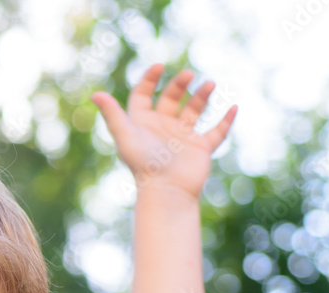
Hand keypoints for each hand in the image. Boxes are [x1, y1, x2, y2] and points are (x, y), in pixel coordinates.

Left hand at [91, 64, 236, 198]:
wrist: (166, 191)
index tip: (159, 66)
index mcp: (142, 123)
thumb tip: (95, 94)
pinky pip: (217, 132)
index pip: (144, 95)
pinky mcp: (201, 149)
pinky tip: (232, 107)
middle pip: (171, 98)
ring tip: (210, 84)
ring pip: (195, 110)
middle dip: (180, 84)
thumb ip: (112, 114)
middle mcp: (162, 128)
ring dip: (203, 96)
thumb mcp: (126, 135)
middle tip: (189, 75)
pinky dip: (226, 120)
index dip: (149, 80)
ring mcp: (183, 138)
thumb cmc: (143, 164)